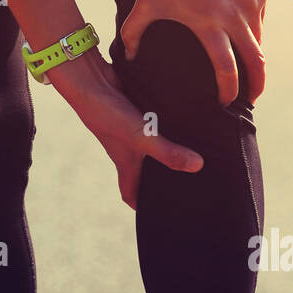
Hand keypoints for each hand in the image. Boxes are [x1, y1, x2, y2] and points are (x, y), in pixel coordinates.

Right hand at [51, 49, 202, 209]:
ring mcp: (134, 131)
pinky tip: (193, 123)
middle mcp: (129, 150)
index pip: (131, 193)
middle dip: (164, 179)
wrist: (90, 78)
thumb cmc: (108, 114)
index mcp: (126, 164)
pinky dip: (172, 125)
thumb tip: (198, 166)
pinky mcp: (139, 112)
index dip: (143, 207)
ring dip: (172, 149)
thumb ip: (167, 152)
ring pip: (154, 146)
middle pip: (147, 172)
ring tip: (201, 155)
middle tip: (192, 184)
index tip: (161, 214)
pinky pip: (158, 124)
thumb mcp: (140, 138)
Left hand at [120, 0, 266, 106]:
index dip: (228, 90)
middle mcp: (235, 18)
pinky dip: (254, 31)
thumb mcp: (147, 0)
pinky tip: (245, 36)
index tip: (225, 102)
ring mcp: (250, 4)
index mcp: (209, 25)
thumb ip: (133, 31)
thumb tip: (127, 56)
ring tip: (248, 69)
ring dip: (254, 58)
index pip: (226, 69)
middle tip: (252, 99)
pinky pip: (259, 20)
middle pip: (256, 62)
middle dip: (257, 85)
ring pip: (259, 41)